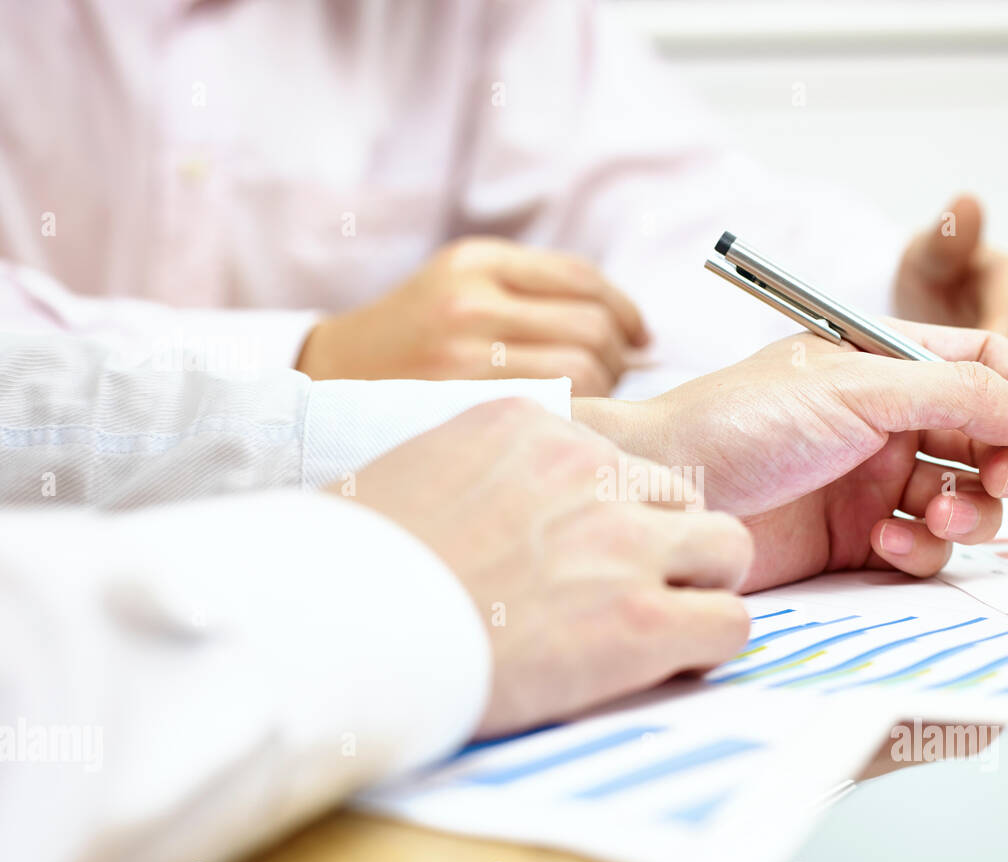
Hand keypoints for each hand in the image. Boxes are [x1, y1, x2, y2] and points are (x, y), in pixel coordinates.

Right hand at [298, 237, 649, 395]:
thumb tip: (628, 326)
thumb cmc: (414, 335)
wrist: (330, 377)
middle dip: (620, 353)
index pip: (582, 279)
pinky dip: (580, 411)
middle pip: (591, 327)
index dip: (625, 310)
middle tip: (618, 373)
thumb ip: (532, 289)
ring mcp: (464, 356)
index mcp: (474, 260)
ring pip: (582, 370)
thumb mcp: (460, 284)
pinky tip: (577, 417)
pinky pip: (554, 406)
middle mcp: (470, 300)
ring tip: (595, 396)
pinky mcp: (461, 404)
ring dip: (605, 387)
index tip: (639, 335)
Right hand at [336, 398, 750, 736]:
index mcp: (533, 428)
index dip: (614, 515)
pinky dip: (704, 649)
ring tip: (653, 630)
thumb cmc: (349, 565)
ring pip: (726, 550)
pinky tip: (659, 667)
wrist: (332, 626)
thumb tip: (478, 507)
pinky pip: (730, 624)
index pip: (621, 460)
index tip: (586, 553)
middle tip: (624, 593)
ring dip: (697, 590)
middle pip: (682, 497)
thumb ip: (475, 474)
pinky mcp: (640, 618)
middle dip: (665, 546)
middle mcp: (590, 471)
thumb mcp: (412, 473)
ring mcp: (622, 540)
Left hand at [576, 325, 1007, 591]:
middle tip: (1003, 480)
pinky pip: (921, 547)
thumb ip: (957, 396)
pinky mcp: (854, 539)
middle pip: (987, 439)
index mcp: (885, 365)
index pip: (983, 365)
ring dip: (968, 510)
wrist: (667, 491)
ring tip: (936, 514)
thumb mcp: (855, 389)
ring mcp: (871, 481)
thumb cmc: (739, 422)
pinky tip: (887, 545)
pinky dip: (921, 549)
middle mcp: (886, 421)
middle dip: (1006, 462)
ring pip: (963, 499)